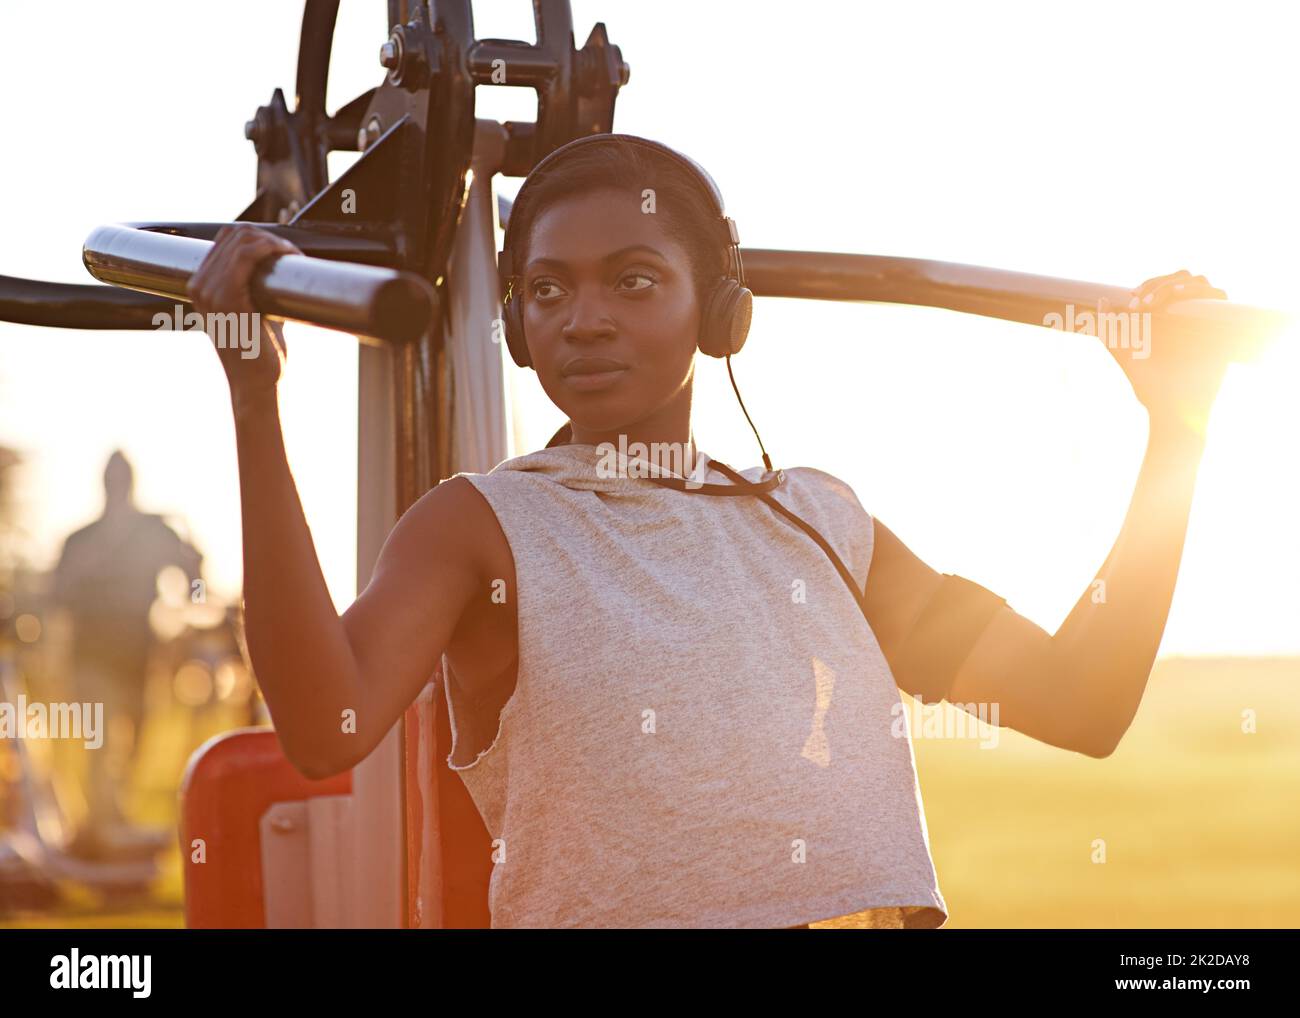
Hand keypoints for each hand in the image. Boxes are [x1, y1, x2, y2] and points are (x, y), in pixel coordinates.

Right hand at [188, 225, 302, 405]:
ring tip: (294, 257)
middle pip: (234, 234)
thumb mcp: (253, 311)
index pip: (226, 238)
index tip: (285, 252)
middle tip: (293, 255)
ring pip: (242, 240)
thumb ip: (257, 288)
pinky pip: (246, 256)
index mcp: (201, 286)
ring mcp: (209, 291)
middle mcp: (199, 285)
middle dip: (269, 236)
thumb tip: (280, 265)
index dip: (259, 237)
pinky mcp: (227, 299)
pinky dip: (271, 249)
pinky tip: (288, 256)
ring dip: (274, 242)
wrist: (256, 384)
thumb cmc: (259, 353)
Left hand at [1101, 269, 1230, 436]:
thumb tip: (1102, 300)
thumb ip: (1111, 330)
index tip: (1130, 302)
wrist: (1172, 409)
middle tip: (1139, 303)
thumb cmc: (1149, 387)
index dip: (1149, 285)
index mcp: (1168, 318)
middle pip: (1183, 278)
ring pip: (1201, 283)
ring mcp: (1207, 321)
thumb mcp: (1124, 354)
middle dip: (1159, 283)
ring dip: (1178, 284)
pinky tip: (1177, 300)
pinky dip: (1202, 292)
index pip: (1164, 284)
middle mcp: (1190, 317)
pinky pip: (1220, 298)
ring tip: (1154, 303)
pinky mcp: (1223, 330)